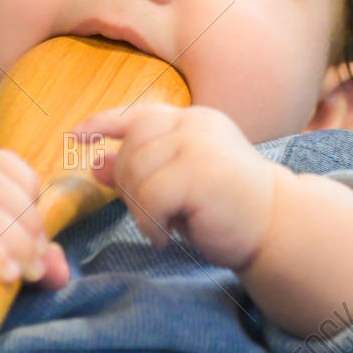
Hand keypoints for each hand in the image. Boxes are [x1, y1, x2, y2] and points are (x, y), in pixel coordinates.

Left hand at [70, 104, 290, 272]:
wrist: (277, 228)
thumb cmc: (228, 209)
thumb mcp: (179, 184)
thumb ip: (142, 169)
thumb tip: (95, 164)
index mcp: (193, 121)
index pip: (138, 114)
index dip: (102, 123)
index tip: (75, 136)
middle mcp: (195, 124)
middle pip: (132, 146)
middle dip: (127, 184)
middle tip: (147, 215)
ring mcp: (198, 145)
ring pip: (137, 171)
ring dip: (139, 208)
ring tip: (161, 227)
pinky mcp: (200, 172)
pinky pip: (150, 196)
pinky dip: (150, 223)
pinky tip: (167, 237)